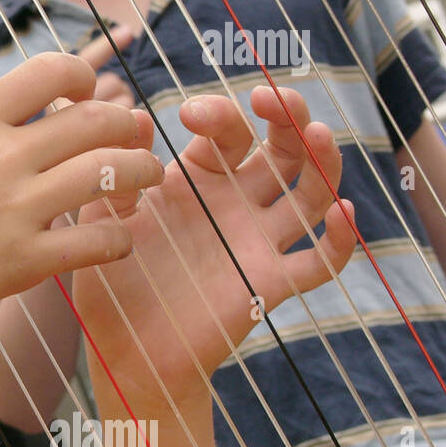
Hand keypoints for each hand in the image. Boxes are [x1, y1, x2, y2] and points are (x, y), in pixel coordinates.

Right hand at [0, 39, 162, 335]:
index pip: (50, 72)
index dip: (83, 75)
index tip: (87, 94)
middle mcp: (3, 158)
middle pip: (96, 121)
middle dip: (126, 121)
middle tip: (132, 133)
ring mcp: (17, 210)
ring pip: (109, 175)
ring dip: (140, 171)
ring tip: (147, 176)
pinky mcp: (24, 261)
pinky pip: (94, 242)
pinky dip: (118, 237)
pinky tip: (119, 237)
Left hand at [72, 85, 355, 397]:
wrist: (122, 350)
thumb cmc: (110, 281)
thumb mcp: (103, 217)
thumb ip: (116, 170)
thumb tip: (132, 117)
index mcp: (198, 181)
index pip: (226, 132)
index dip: (218, 113)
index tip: (190, 112)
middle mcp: (236, 204)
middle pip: (282, 149)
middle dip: (286, 116)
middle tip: (272, 96)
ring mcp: (257, 242)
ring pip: (310, 194)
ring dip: (322, 162)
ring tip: (318, 134)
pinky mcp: (269, 284)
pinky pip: (319, 262)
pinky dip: (340, 239)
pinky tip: (342, 210)